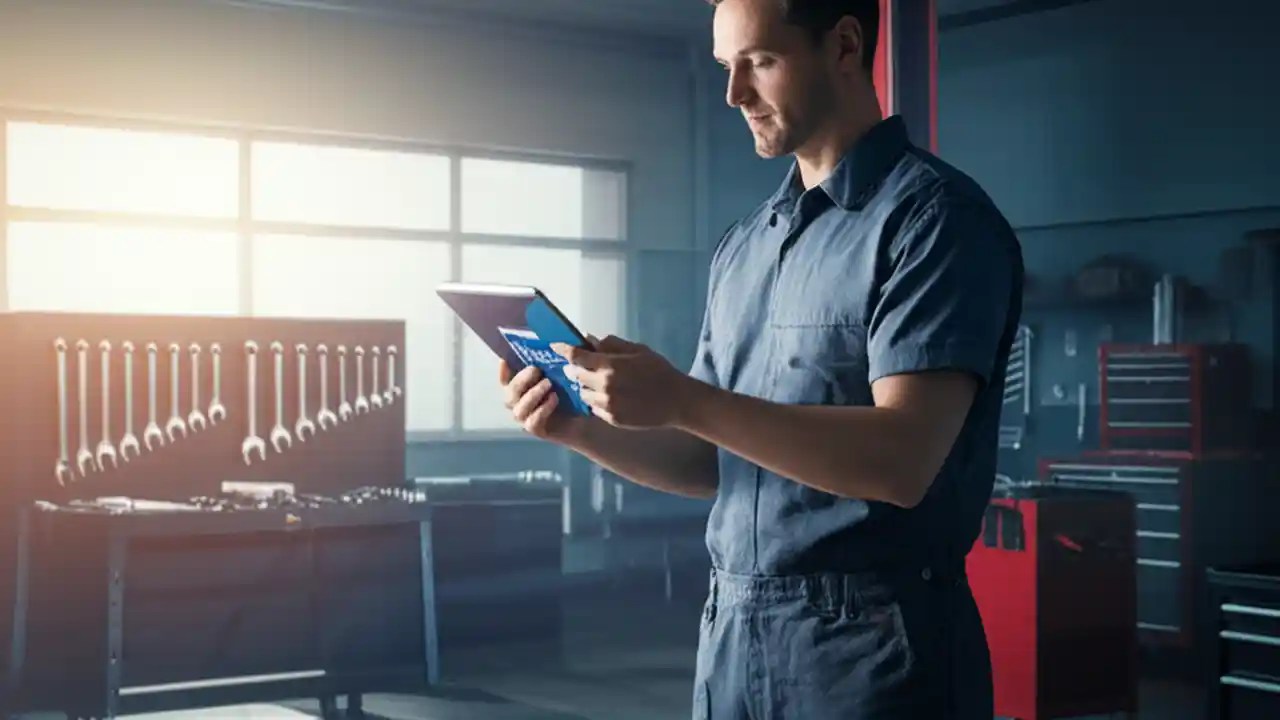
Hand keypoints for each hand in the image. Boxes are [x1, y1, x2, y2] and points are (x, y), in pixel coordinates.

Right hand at [499, 358, 592, 442]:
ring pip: (518, 409)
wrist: (590, 417)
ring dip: (532, 395)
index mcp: (523, 387)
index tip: (506, 360)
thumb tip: (573, 336)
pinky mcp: (538, 430)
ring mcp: (527, 418)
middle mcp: (521, 403)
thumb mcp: (571, 371)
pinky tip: (554, 399)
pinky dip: (542, 410)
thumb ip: (570, 355)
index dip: (503, 371)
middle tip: (537, 370)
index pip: (505, 380)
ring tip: (549, 384)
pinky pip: (532, 422)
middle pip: (509, 393)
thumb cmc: (576, 392)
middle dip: (521, 380)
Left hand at [551, 335, 691, 429]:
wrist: (677, 401)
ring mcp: (607, 405)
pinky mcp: (612, 419)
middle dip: (574, 369)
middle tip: (578, 365)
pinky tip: (610, 396)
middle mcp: (605, 386)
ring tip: (598, 383)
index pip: (576, 356)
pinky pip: (594, 408)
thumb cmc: (660, 371)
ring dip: (585, 386)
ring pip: (583, 394)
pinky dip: (597, 401)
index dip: (563, 350)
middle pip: (575, 375)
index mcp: (610, 365)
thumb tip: (590, 341)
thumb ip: (612, 345)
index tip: (555, 346)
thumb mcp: (638, 350)